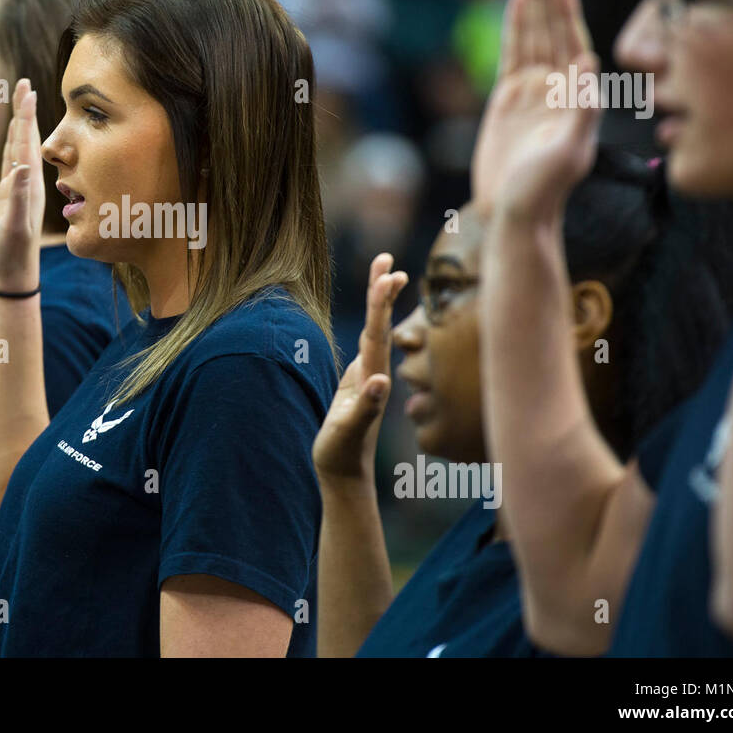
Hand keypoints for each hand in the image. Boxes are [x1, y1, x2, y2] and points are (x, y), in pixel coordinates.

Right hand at [0, 79, 44, 291]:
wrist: (14, 274)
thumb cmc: (11, 253)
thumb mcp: (13, 226)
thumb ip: (17, 198)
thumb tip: (23, 167)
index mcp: (27, 184)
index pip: (26, 142)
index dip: (25, 115)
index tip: (27, 88)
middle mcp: (26, 181)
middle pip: (23, 137)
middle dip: (23, 110)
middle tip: (22, 83)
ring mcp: (19, 186)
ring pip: (18, 146)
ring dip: (18, 122)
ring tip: (20, 100)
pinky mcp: (10, 194)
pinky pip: (10, 161)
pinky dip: (11, 143)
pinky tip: (13, 136)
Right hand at [312, 254, 408, 483]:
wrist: (345, 474)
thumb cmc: (343, 454)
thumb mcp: (349, 431)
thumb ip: (365, 408)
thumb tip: (379, 381)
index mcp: (370, 376)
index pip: (377, 330)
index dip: (382, 301)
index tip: (390, 272)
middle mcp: (372, 371)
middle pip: (379, 322)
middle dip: (382, 290)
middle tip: (388, 258)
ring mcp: (367, 376)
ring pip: (375, 329)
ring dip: (380, 301)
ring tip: (386, 272)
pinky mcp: (359, 382)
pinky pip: (368, 343)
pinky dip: (372, 321)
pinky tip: (375, 315)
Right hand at [472, 0, 602, 221]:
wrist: (516, 217)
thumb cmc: (543, 193)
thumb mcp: (566, 154)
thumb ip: (581, 110)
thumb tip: (590, 62)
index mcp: (576, 97)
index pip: (572, 41)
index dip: (565, 9)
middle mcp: (558, 87)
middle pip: (552, 29)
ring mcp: (534, 91)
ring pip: (533, 35)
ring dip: (531, 0)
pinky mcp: (508, 101)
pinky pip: (513, 54)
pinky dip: (515, 26)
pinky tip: (517, 1)